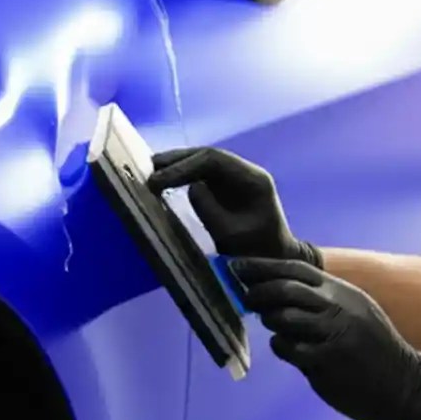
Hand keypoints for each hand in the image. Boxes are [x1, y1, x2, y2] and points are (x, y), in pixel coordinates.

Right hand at [148, 147, 321, 267]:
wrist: (272, 264)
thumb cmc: (255, 254)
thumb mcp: (230, 236)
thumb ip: (210, 209)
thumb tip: (193, 186)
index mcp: (254, 179)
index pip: (214, 160)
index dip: (183, 167)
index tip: (158, 181)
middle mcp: (245, 172)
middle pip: (207, 155)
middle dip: (177, 161)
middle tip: (148, 170)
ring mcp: (236, 178)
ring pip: (202, 161)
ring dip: (177, 164)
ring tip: (150, 171)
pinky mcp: (225, 187)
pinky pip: (201, 173)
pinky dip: (181, 174)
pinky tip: (163, 179)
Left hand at [234, 258, 420, 419]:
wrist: (408, 388)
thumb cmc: (375, 353)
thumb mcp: (356, 315)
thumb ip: (322, 303)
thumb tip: (277, 295)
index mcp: (344, 293)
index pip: (297, 269)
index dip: (263, 266)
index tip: (238, 266)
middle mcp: (339, 308)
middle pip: (286, 289)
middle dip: (257, 290)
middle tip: (243, 296)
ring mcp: (334, 334)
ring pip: (284, 317)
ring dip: (269, 320)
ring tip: (271, 324)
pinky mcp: (328, 361)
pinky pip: (289, 348)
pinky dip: (281, 346)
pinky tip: (288, 349)